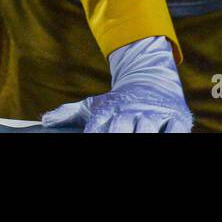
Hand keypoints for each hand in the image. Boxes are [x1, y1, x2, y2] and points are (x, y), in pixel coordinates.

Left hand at [42, 36, 192, 132]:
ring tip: (135, 143)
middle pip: (122, 129)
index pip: (98, 127)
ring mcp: (155, 114)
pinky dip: (169, 135)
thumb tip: (44, 120)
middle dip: (117, 137)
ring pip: (148, 130)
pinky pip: (175, 131)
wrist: (151, 79)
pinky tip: (162, 141)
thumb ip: (69, 112)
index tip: (88, 140)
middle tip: (112, 143)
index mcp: (110, 109)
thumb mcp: (94, 104)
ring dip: (142, 137)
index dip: (94, 134)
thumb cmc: (118, 101)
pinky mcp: (177, 118)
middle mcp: (131, 111)